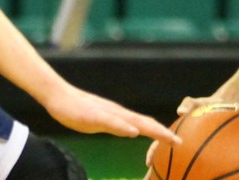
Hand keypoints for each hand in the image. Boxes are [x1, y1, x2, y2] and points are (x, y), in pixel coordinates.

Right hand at [40, 82, 179, 144]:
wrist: (60, 96)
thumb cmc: (80, 110)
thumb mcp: (102, 122)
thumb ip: (118, 126)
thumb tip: (133, 131)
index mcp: (121, 117)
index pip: (146, 125)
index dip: (162, 133)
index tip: (177, 142)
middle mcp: (119, 113)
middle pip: (145, 123)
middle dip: (162, 133)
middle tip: (178, 142)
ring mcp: (107, 114)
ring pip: (132, 122)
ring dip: (150, 129)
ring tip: (164, 136)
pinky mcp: (94, 115)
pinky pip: (111, 122)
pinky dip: (124, 127)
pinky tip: (133, 132)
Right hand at [143, 95, 224, 167]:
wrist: (225, 110)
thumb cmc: (208, 106)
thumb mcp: (198, 103)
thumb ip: (189, 104)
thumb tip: (180, 112)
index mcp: (173, 134)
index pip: (158, 146)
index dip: (152, 153)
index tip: (149, 163)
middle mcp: (178, 146)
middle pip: (162, 161)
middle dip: (154, 172)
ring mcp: (188, 151)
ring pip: (176, 167)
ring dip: (168, 174)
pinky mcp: (199, 155)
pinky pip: (194, 167)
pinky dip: (192, 174)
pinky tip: (191, 179)